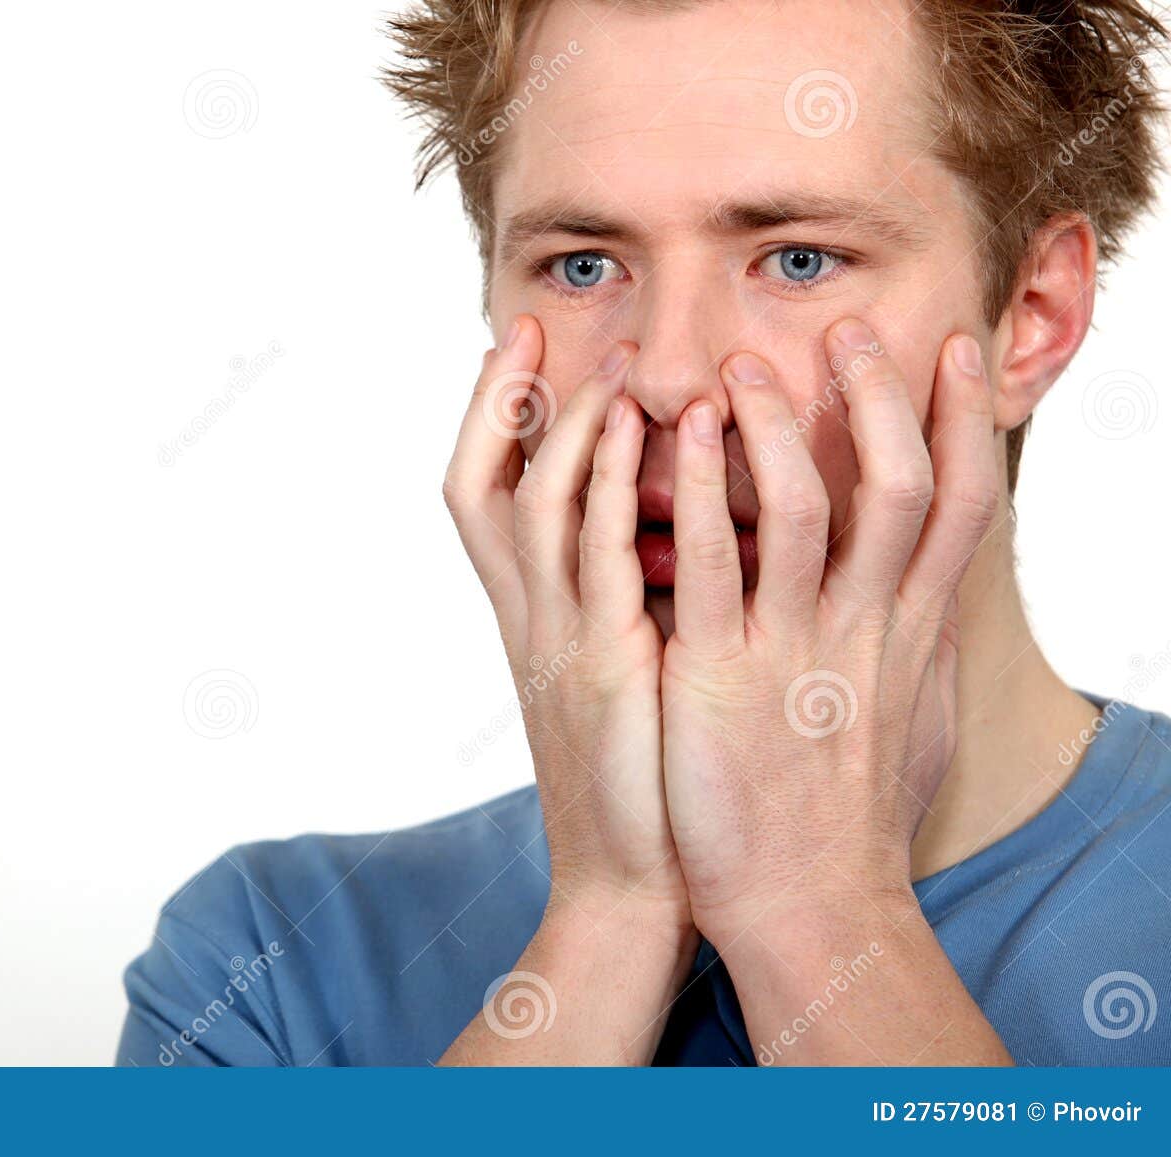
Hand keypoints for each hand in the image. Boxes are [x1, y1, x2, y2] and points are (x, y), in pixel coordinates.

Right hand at [439, 314, 694, 1064]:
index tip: (516, 354)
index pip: (486, 500)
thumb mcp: (618, 679)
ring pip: (538, 501)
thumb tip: (658, 541)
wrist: (629, 884)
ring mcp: (559, 638)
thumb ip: (621, 606)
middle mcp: (529, 618)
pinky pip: (598, 549)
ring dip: (567, 421)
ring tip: (606, 356)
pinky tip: (642, 425)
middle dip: (498, 401)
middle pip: (481, 483)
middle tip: (527, 324)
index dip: (490, 423)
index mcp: (531, 620)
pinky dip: (611, 478)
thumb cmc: (639, 783)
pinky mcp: (604, 663)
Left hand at [658, 318, 1000, 945]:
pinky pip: (705, 564)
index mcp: (907, 638)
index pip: (958, 508)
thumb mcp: (906, 724)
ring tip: (745, 367)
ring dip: (777, 428)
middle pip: (898, 489)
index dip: (958, 423)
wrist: (806, 907)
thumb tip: (934, 603)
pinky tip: (678, 445)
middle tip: (848, 328)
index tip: (948, 351)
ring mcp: (792, 653)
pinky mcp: (718, 679)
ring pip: (802, 511)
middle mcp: (864, 634)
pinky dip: (695, 493)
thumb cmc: (846, 819)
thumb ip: (918, 652)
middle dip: (879, 400)